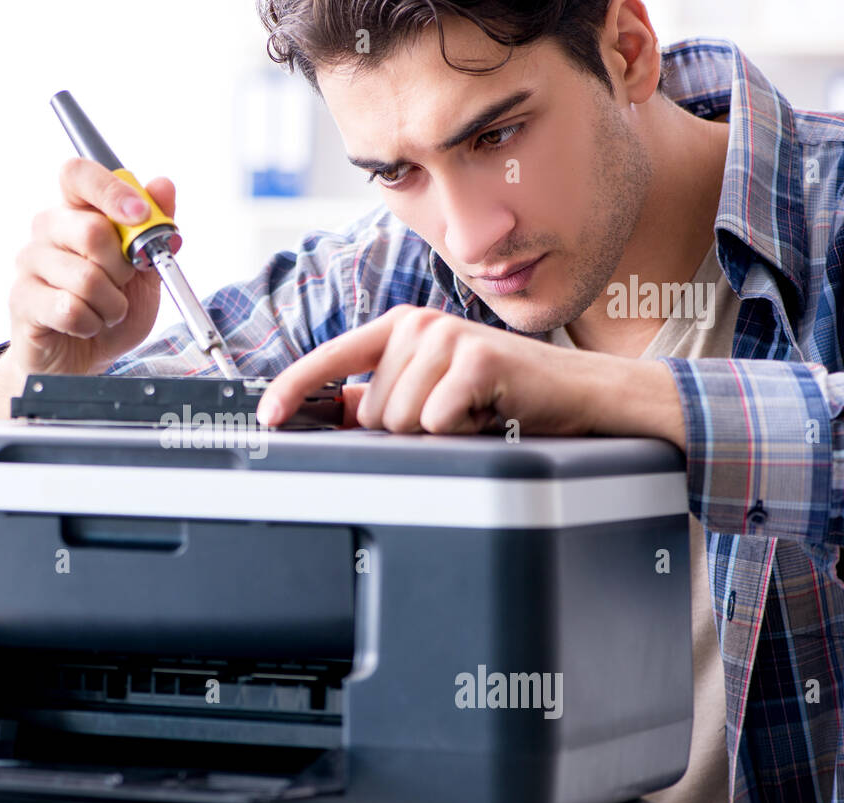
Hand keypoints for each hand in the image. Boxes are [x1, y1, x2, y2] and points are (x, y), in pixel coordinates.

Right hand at [7, 157, 177, 376]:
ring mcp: (30, 263)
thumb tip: (163, 185)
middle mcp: (47, 229)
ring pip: (85, 277)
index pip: (78, 174)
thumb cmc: (111, 309)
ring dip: (111, 305)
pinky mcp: (22, 299)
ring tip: (106, 312)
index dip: (110, 190)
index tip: (139, 216)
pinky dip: (91, 324)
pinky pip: (70, 309)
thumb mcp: (146, 272)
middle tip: (123, 283)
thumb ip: (155, 230)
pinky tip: (86, 326)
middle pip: (91, 230)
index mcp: (77, 212)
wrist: (85, 359)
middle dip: (122, 267)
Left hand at [255, 305, 685, 446]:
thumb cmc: (505, 394)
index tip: (266, 417)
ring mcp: (447, 338)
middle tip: (454, 416)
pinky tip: (489, 417)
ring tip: (473, 415)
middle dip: (407, 432)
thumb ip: (386, 395)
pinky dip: (462, 433)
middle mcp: (418, 325)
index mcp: (402, 328)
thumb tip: (334, 415)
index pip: (332, 360)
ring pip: (401, 423)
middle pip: (372, 413)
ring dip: (437, 435)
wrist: (578, 393)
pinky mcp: (476, 360)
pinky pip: (436, 423)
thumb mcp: (436, 389)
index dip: (293, 390)